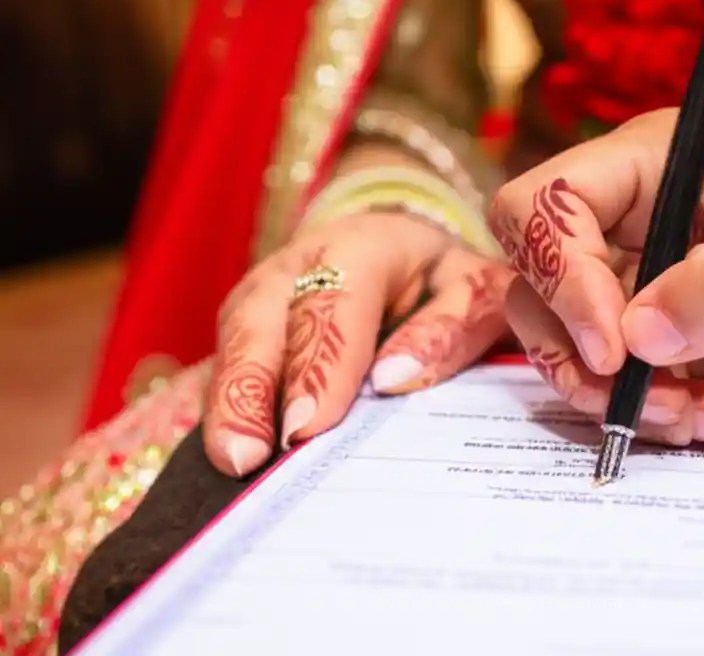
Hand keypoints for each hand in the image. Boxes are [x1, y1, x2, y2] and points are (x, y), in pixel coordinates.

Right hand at [204, 211, 511, 476]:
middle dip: (249, 390)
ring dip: (224, 409)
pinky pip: (216, 371)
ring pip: (232, 348)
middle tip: (247, 456)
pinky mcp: (240, 334)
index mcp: (363, 248)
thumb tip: (396, 378)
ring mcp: (259, 298)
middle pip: (260, 323)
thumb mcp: (478, 293)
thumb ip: (451, 328)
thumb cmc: (448, 285)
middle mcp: (297, 266)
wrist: (413, 262)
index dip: (319, 366)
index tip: (309, 425)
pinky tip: (216, 465)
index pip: (334, 304)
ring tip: (229, 465)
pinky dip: (215, 414)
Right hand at [490, 110, 703, 447]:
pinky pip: (626, 385)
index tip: (615, 344)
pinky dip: (658, 413)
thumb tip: (637, 338)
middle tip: (641, 397)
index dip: (558, 276)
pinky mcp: (674, 339)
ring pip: (574, 347)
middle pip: (537, 286)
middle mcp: (636, 221)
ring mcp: (651, 283)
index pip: (542, 206)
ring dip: (621, 397)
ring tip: (697, 416)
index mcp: (653, 166)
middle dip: (580, 355)